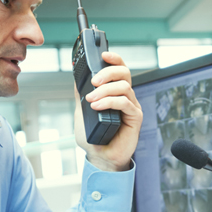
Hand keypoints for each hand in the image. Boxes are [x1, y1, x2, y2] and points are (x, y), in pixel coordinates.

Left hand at [74, 51, 142, 171]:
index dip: (114, 58)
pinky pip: (125, 103)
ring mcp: (131, 107)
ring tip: (91, 100)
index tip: (103, 54)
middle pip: (124, 73)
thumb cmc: (94, 137)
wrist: (99, 157)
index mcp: (115, 93)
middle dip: (108, 72)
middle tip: (93, 81)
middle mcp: (126, 97)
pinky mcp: (135, 118)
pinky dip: (109, 101)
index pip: (119, 69)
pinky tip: (97, 106)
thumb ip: (81, 94)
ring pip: (124, 87)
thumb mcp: (82, 111)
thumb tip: (76, 77)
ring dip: (105, 90)